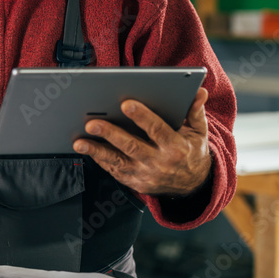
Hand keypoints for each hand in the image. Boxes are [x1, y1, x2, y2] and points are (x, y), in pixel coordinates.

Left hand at [73, 87, 211, 196]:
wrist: (193, 185)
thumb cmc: (191, 152)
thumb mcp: (199, 133)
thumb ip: (195, 112)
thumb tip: (199, 92)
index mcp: (176, 147)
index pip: (157, 130)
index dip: (142, 117)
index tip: (126, 104)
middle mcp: (159, 163)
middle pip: (132, 147)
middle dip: (111, 134)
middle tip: (93, 123)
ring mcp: (145, 175)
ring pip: (118, 161)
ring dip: (97, 151)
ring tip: (79, 142)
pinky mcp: (135, 183)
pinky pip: (114, 170)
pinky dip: (99, 160)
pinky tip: (87, 149)